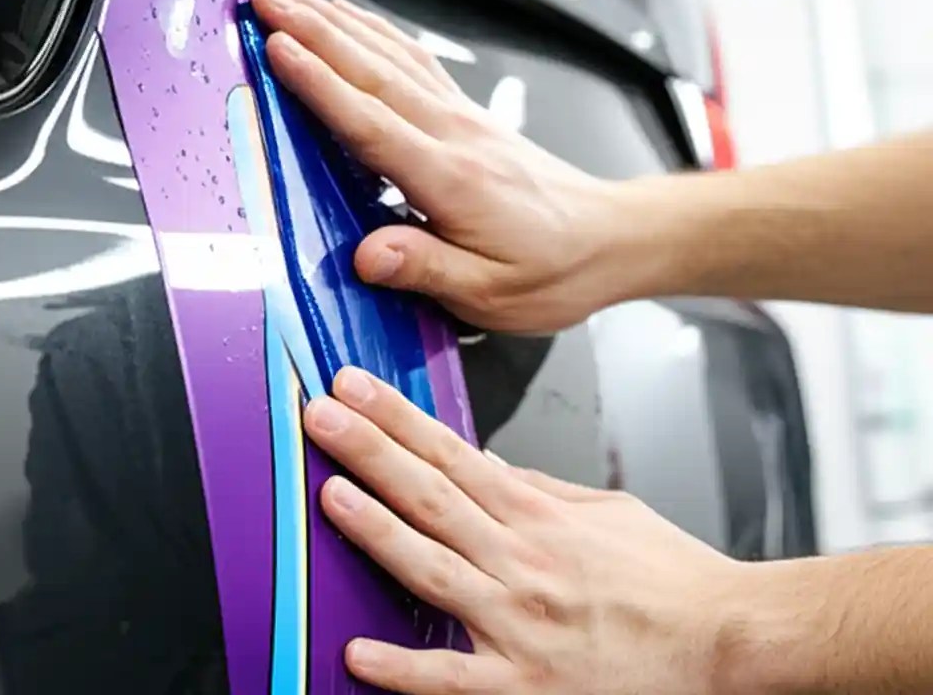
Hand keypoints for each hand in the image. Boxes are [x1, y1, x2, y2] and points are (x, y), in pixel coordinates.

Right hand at [253, 0, 639, 332]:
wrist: (609, 241)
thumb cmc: (553, 269)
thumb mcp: (490, 292)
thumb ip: (426, 268)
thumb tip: (368, 256)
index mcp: (452, 180)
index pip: (372, 124)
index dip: (320, 86)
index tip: (278, 51)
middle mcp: (455, 136)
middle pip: (373, 72)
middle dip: (313, 32)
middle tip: (265, 1)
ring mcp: (462, 119)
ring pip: (390, 57)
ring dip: (336, 22)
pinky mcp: (466, 116)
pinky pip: (413, 62)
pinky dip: (376, 34)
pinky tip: (352, 21)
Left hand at [303, 367, 757, 693]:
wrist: (732, 643)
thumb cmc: (675, 582)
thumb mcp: (609, 511)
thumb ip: (544, 489)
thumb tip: (493, 467)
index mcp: (540, 516)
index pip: (453, 454)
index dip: (397, 419)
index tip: (355, 389)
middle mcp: (523, 561)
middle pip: (432, 496)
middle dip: (371, 451)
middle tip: (322, 416)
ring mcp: (520, 622)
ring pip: (433, 568)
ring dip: (377, 530)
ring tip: (331, 495)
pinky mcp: (526, 683)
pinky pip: (453, 677)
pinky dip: (405, 668)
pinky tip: (359, 652)